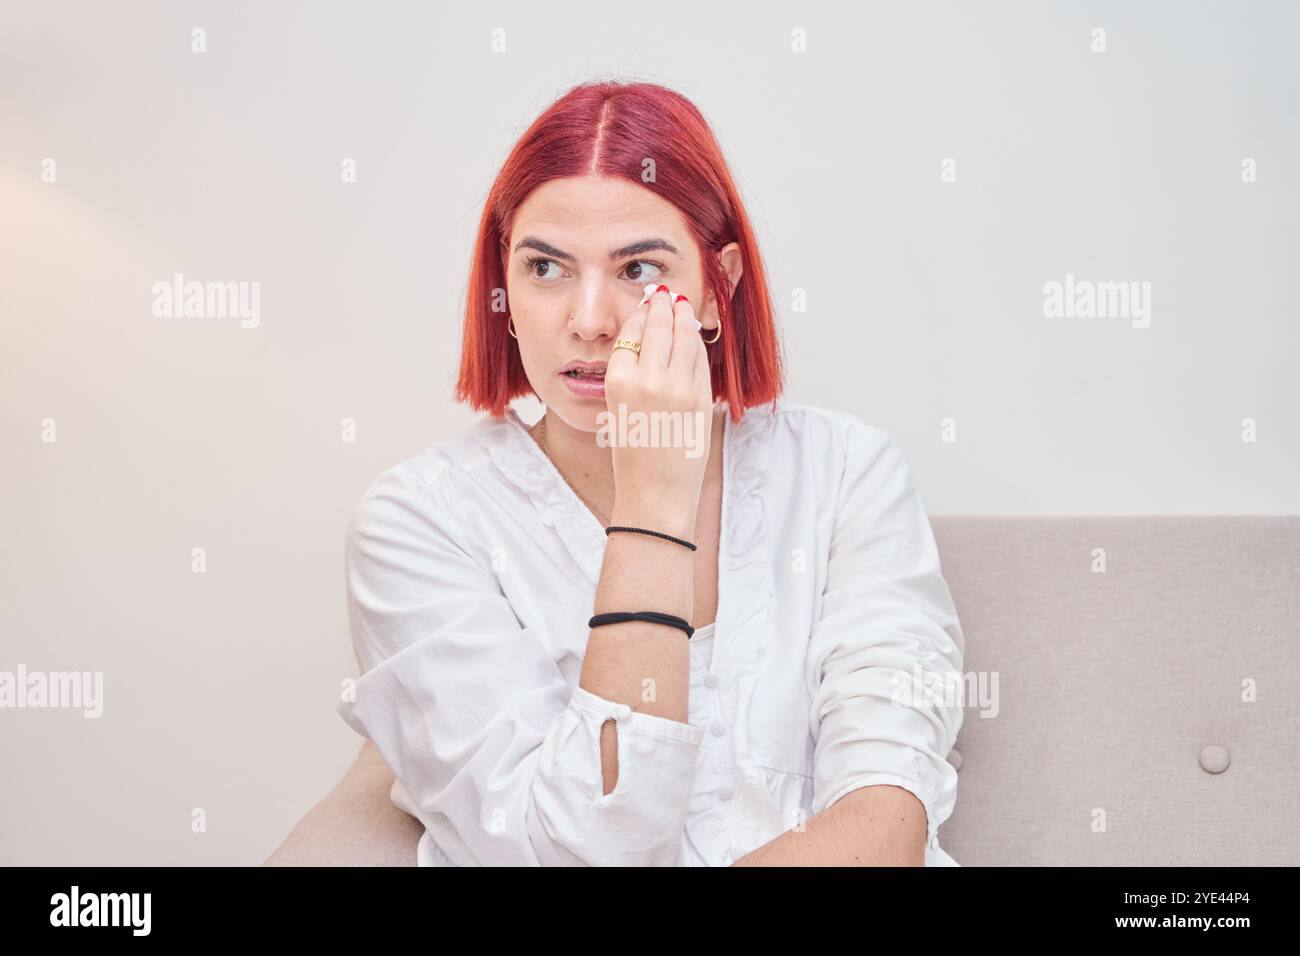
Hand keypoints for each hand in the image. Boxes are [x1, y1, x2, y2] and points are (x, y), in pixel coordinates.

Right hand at [603, 285, 712, 535]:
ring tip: (683, 304)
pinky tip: (694, 334)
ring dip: (683, 316)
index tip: (647, 302)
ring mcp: (677, 388)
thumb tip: (646, 338)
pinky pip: (699, 360)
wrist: (655, 492)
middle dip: (664, 305)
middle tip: (666, 293)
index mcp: (617, 382)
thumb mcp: (618, 410)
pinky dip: (696, 343)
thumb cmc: (633, 456)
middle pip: (659, 326)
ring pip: (683, 337)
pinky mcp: (700, 398)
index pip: (631, 332)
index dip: (641, 313)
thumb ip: (630, 375)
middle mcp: (646, 380)